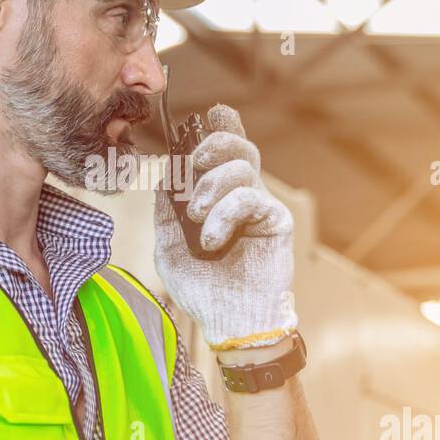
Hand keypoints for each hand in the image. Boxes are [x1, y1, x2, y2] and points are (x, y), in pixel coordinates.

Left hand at [153, 104, 296, 349]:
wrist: (228, 321)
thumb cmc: (201, 287)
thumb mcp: (170, 246)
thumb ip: (166, 211)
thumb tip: (163, 175)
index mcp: (218, 195)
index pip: (224, 149)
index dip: (221, 125)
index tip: (205, 117)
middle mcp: (241, 194)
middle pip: (238, 145)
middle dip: (214, 143)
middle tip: (194, 161)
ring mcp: (260, 206)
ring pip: (244, 165)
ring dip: (211, 185)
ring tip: (197, 216)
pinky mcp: (276, 221)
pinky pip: (250, 197)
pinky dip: (224, 214)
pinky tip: (212, 240)